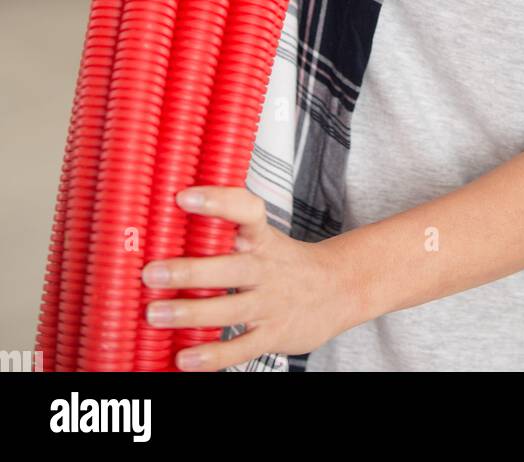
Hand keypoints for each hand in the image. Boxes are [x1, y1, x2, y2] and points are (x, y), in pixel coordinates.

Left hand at [141, 185, 356, 370]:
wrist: (339, 289)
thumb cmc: (285, 262)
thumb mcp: (264, 239)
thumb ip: (227, 233)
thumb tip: (168, 225)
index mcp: (262, 238)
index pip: (245, 210)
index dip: (217, 201)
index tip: (184, 197)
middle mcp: (266, 268)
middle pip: (229, 268)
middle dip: (189, 271)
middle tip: (151, 274)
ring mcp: (271, 303)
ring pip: (230, 310)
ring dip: (190, 313)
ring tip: (154, 315)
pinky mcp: (274, 334)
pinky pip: (241, 347)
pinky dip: (213, 356)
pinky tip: (184, 358)